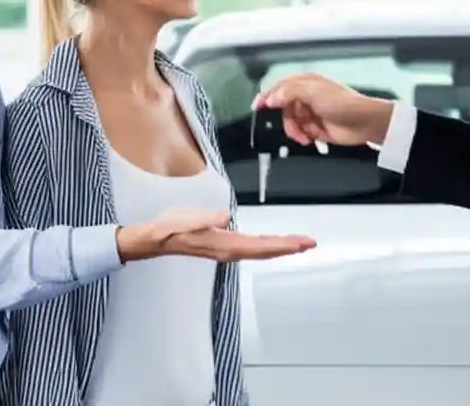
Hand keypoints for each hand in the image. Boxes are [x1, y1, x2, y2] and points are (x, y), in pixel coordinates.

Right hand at [116, 207, 315, 262]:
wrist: (157, 237)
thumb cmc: (171, 227)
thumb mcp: (187, 219)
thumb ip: (206, 218)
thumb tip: (225, 217)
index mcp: (225, 245)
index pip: (261, 247)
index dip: (283, 245)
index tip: (301, 243)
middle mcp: (230, 250)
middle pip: (266, 251)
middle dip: (289, 247)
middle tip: (311, 243)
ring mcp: (228, 248)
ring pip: (262, 250)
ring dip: (282, 247)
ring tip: (301, 243)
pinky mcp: (225, 243)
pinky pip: (254, 246)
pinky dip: (269, 244)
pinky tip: (275, 242)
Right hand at [253, 72, 394, 146]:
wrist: (363, 123)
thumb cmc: (340, 103)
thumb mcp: (313, 92)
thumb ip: (289, 93)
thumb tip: (270, 98)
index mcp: (305, 83)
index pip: (280, 87)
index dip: (268, 96)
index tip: (257, 108)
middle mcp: (306, 96)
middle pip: (283, 108)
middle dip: (286, 119)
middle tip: (293, 126)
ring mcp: (310, 112)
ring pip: (290, 122)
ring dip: (295, 130)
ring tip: (306, 135)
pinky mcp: (315, 128)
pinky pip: (300, 132)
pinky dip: (303, 136)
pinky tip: (311, 138)